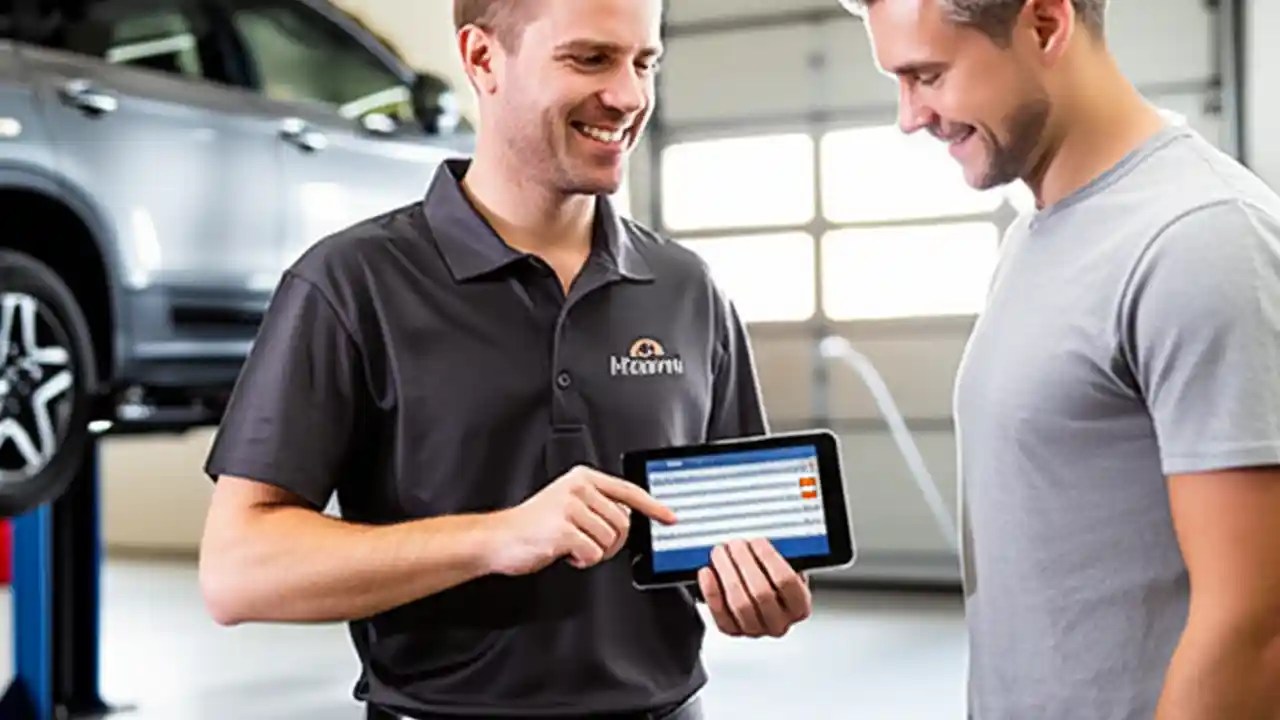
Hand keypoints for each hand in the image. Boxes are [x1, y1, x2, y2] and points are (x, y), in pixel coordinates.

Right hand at [484, 466, 676, 575]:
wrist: (499, 538)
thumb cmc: (533, 525)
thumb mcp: (568, 504)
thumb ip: (597, 505)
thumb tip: (628, 519)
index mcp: (582, 478)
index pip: (628, 491)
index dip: (654, 506)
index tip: (670, 517)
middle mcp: (578, 488)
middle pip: (623, 523)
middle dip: (613, 542)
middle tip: (591, 545)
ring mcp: (570, 508)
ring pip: (610, 540)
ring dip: (596, 552)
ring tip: (574, 547)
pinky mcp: (563, 530)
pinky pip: (593, 553)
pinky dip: (583, 560)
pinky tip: (567, 554)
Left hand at [698, 539, 811, 637]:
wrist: (760, 601)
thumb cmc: (772, 580)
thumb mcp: (785, 565)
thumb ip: (778, 555)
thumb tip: (760, 539)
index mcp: (799, 605)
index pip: (787, 582)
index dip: (769, 558)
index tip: (757, 541)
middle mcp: (779, 622)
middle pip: (762, 593)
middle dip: (744, 562)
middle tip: (735, 544)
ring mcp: (756, 630)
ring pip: (740, 604)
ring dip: (727, 573)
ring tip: (721, 553)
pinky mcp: (733, 631)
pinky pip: (721, 614)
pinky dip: (712, 592)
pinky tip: (708, 573)